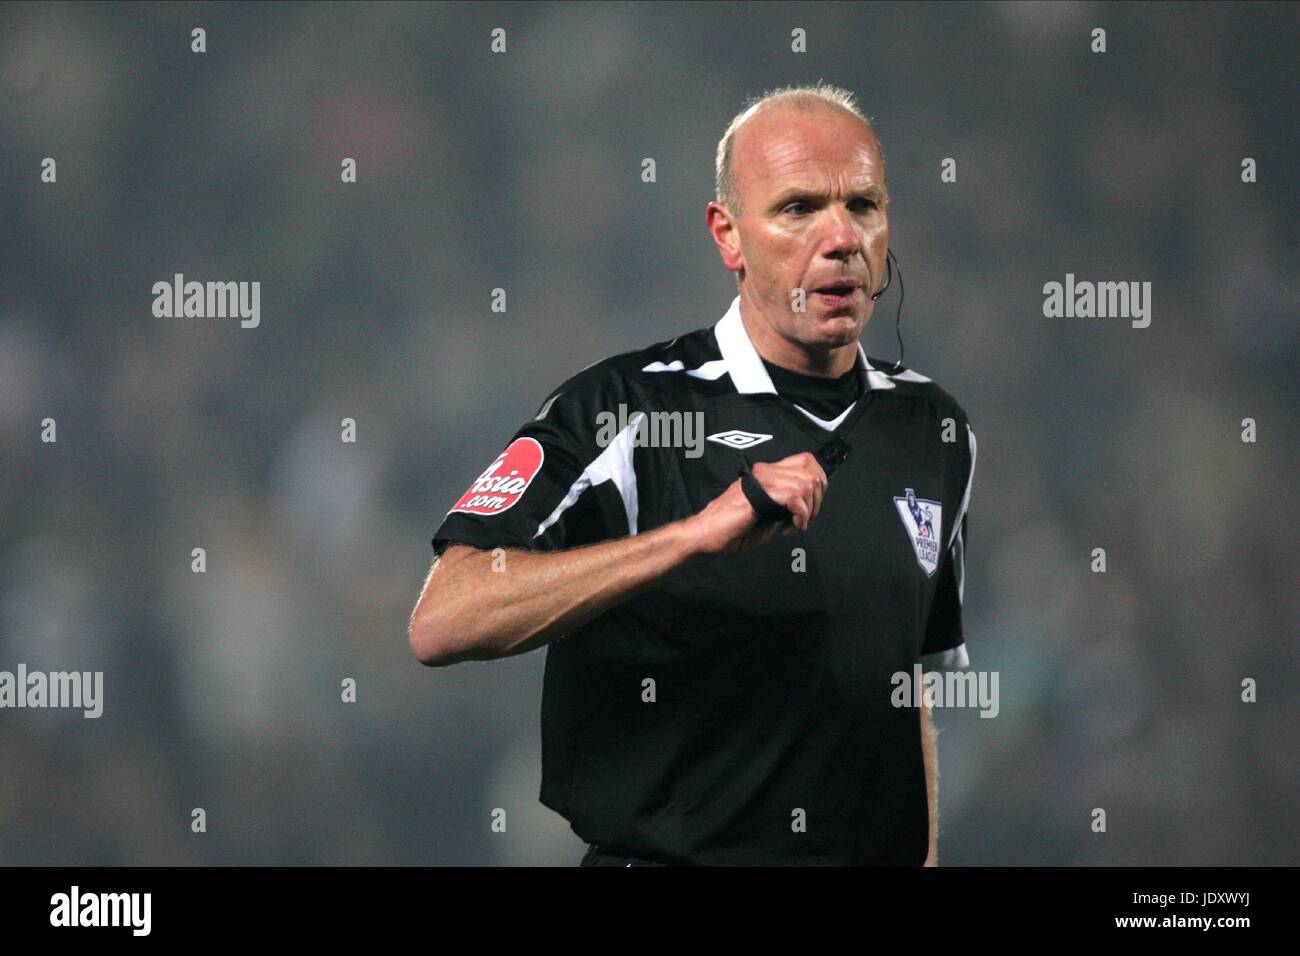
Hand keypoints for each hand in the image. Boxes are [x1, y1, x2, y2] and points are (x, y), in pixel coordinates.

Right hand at [686, 452, 827, 554]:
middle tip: (803, 519)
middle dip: (816, 500)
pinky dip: (799, 515)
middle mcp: (764, 473)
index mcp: (766, 474)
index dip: (818, 481)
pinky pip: (794, 496)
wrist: (705, 536)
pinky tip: (789, 528)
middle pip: (810, 470)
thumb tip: (802, 508)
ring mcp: (761, 481)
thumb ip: (783, 506)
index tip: (811, 506)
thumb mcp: (766, 515)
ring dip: (807, 510)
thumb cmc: (729, 530)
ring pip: (804, 484)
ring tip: (794, 525)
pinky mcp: (758, 494)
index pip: (805, 461)